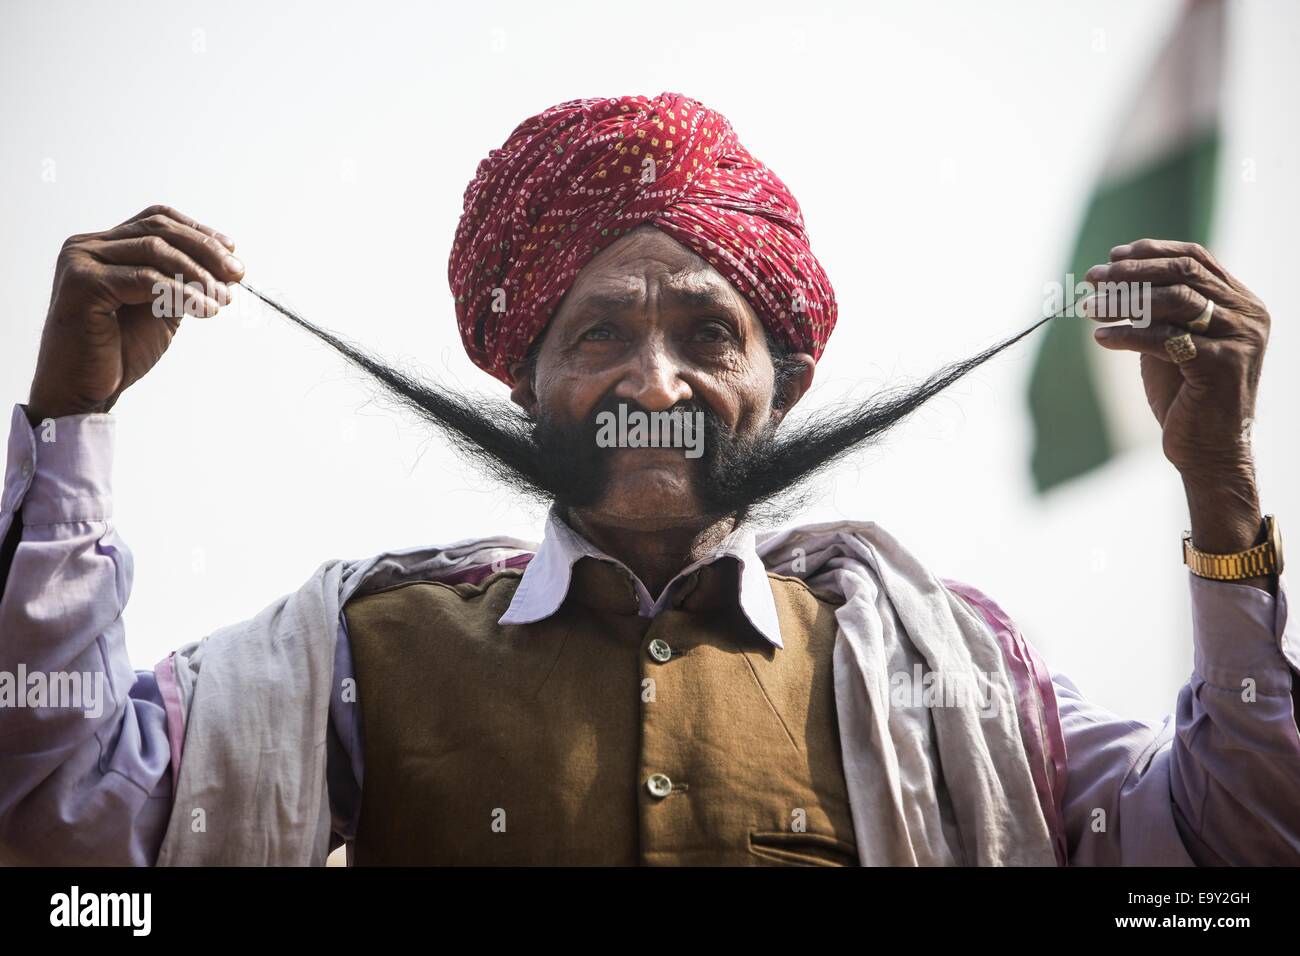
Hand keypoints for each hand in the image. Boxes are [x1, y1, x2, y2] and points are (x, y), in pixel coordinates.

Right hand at [26, 204, 244, 423]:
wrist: (85, 390)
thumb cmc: (120, 352)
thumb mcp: (162, 309)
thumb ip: (184, 283)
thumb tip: (228, 270)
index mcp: (104, 247)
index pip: (156, 220)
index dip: (197, 231)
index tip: (232, 250)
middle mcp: (87, 247)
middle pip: (157, 229)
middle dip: (205, 249)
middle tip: (237, 273)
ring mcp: (81, 262)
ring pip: (154, 250)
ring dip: (197, 273)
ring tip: (223, 298)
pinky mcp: (82, 283)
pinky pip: (145, 278)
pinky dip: (181, 292)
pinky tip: (205, 309)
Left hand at [1085, 238, 1270, 571]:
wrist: (1209, 450)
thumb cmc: (1187, 397)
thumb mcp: (1174, 342)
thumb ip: (1158, 311)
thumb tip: (1114, 278)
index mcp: (1241, 302)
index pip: (1196, 258)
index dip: (1152, 252)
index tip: (1113, 255)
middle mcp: (1247, 314)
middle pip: (1184, 273)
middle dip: (1133, 271)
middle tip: (1093, 277)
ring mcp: (1239, 338)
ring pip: (1175, 301)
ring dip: (1125, 300)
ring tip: (1089, 307)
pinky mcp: (1221, 364)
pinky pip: (1165, 339)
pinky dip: (1128, 335)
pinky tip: (1100, 337)